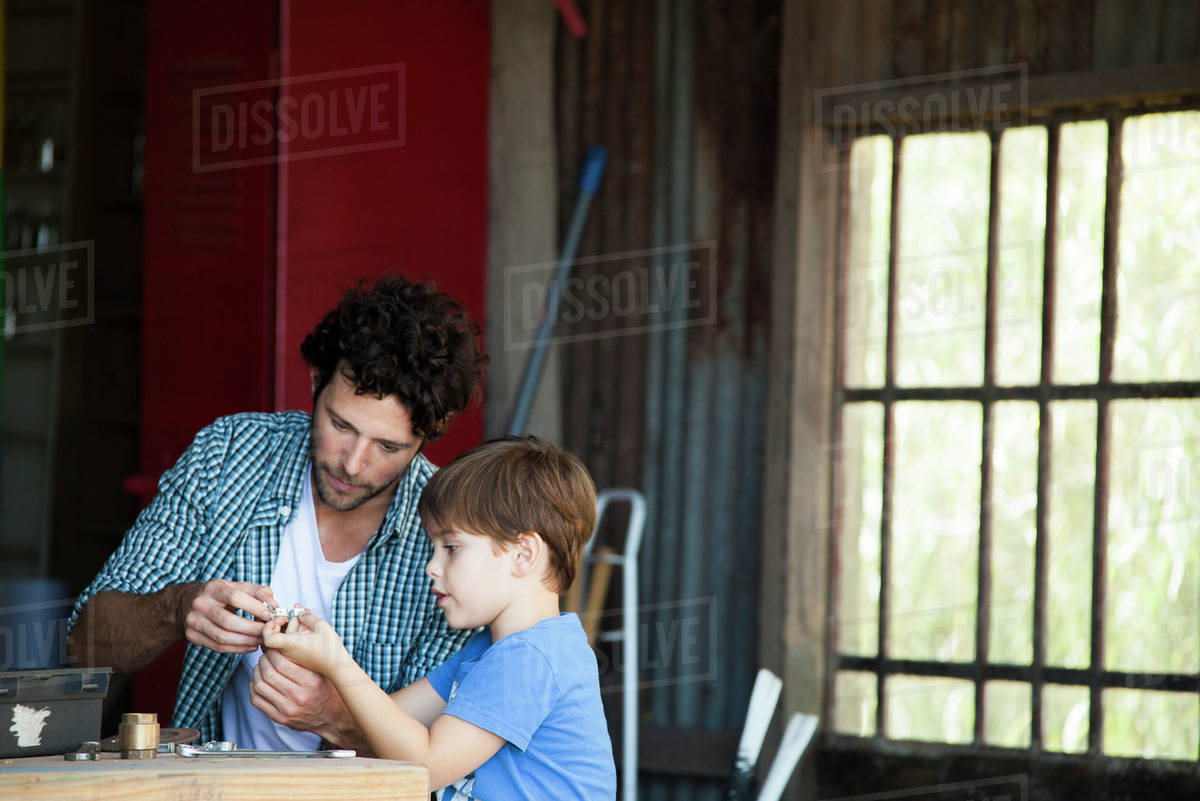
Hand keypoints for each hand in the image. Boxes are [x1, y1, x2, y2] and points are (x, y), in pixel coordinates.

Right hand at [176, 579, 276, 653]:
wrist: (187, 603)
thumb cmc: (220, 594)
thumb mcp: (237, 586)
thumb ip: (259, 593)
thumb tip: (275, 606)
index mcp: (213, 588)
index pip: (234, 597)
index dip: (253, 607)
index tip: (269, 615)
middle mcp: (200, 605)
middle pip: (228, 621)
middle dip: (251, 629)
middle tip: (268, 632)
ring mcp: (194, 622)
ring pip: (222, 636)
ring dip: (246, 641)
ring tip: (261, 641)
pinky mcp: (192, 636)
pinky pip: (217, 647)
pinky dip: (237, 649)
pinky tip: (250, 646)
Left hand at [252, 614, 353, 738]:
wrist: (332, 715)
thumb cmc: (326, 686)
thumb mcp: (320, 667)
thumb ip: (305, 648)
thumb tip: (294, 620)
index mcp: (310, 680)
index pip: (282, 661)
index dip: (273, 650)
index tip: (273, 645)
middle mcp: (299, 696)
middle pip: (269, 672)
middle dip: (264, 659)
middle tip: (266, 654)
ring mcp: (288, 709)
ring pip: (260, 684)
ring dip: (257, 671)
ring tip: (263, 665)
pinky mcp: (279, 718)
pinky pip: (257, 699)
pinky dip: (254, 686)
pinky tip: (260, 679)